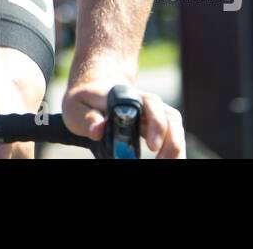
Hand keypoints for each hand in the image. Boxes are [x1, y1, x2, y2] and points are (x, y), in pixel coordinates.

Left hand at [62, 64, 185, 158]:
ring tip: (169, 163)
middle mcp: (144, 102)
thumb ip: (86, 118)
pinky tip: (171, 160)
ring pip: (175, 124)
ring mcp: (152, 111)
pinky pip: (173, 132)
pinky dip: (176, 148)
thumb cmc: (84, 101)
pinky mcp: (156, 122)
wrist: (94, 89)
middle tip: (161, 161)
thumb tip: (98, 130)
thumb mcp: (76, 108)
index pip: (149, 104)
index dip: (156, 124)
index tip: (152, 146)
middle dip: (171, 140)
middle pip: (169, 116)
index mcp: (126, 96)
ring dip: (176, 145)